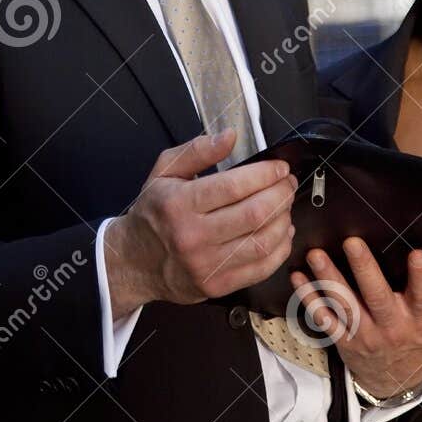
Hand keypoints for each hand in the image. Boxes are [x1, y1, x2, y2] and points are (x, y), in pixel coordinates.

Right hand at [103, 129, 294, 320]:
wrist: (134, 262)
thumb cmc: (153, 213)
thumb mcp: (164, 172)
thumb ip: (197, 150)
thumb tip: (230, 135)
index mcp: (179, 204)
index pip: (234, 186)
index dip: (265, 174)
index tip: (279, 168)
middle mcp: (193, 236)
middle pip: (255, 214)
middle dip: (281, 194)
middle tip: (287, 183)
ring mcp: (206, 265)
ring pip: (262, 242)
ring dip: (284, 219)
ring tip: (285, 204)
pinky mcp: (218, 286)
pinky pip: (261, 268)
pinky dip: (280, 248)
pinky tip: (282, 231)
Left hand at [290, 237, 421, 400]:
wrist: (400, 381)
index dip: (421, 277)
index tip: (417, 254)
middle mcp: (394, 326)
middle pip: (378, 298)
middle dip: (365, 271)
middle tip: (352, 243)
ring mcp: (367, 335)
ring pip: (346, 307)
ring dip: (329, 281)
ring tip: (316, 256)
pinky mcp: (344, 340)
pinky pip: (324, 320)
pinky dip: (310, 300)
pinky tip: (299, 278)